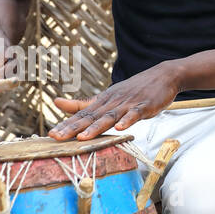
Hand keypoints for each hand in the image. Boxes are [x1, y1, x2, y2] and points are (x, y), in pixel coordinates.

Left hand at [49, 62, 181, 140]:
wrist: (164, 76)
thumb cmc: (134, 89)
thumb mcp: (107, 96)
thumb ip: (83, 103)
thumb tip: (56, 102)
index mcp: (103, 101)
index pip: (81, 115)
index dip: (66, 124)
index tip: (51, 135)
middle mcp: (113, 102)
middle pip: (91, 117)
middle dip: (74, 128)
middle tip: (57, 137)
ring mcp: (129, 104)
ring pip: (110, 116)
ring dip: (96, 127)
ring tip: (83, 137)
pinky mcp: (145, 106)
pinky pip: (135, 113)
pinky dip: (128, 120)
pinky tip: (121, 127)